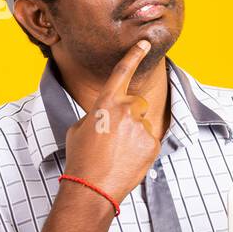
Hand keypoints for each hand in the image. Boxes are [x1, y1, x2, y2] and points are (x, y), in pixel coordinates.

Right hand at [62, 39, 160, 203]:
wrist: (91, 188)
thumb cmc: (81, 158)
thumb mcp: (80, 128)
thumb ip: (98, 113)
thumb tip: (108, 114)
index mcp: (105, 102)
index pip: (121, 72)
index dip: (133, 55)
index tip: (144, 44)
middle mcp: (125, 109)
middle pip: (136, 103)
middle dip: (129, 115)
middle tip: (115, 138)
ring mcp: (141, 126)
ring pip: (143, 123)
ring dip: (134, 134)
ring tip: (118, 152)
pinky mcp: (153, 143)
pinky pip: (150, 139)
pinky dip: (141, 148)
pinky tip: (128, 160)